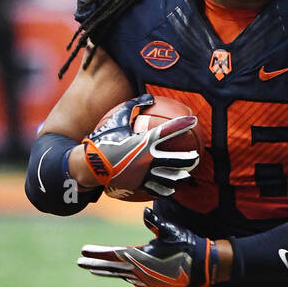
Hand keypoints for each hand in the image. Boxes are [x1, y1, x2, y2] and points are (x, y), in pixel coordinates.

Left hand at [78, 207, 218, 286]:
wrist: (201, 265)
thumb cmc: (186, 244)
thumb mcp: (171, 231)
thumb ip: (155, 223)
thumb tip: (145, 212)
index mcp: (141, 257)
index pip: (113, 255)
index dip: (97, 253)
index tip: (83, 251)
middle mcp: (140, 270)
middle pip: (112, 267)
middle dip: (95, 263)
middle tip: (79, 262)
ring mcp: (145, 278)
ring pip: (119, 274)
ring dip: (105, 270)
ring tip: (92, 268)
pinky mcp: (151, 281)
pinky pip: (130, 279)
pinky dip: (119, 275)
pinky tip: (115, 272)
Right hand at [82, 94, 199, 197]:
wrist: (91, 164)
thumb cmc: (103, 139)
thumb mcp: (117, 119)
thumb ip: (134, 106)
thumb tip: (149, 97)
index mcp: (145, 141)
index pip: (168, 131)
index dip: (182, 124)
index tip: (193, 120)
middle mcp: (148, 158)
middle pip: (176, 160)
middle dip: (189, 159)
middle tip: (196, 157)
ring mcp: (144, 174)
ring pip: (169, 178)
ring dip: (180, 176)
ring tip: (186, 176)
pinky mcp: (138, 185)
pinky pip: (156, 189)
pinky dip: (165, 189)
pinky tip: (170, 189)